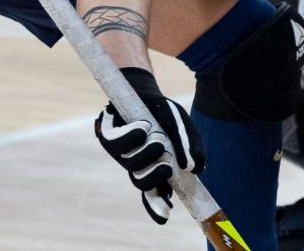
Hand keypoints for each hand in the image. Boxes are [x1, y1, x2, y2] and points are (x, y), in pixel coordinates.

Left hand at [94, 67, 204, 224]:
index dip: (157, 207)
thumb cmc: (162, 112)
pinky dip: (133, 136)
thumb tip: (196, 168)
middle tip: (167, 165)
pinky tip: (143, 126)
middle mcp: (136, 163)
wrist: (143, 88)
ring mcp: (121, 152)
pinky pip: (118, 144)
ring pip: (131, 165)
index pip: (155, 193)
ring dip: (147, 153)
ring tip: (158, 137)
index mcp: (154, 166)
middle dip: (155, 178)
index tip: (166, 214)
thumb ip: (192, 147)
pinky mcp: (108, 137)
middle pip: (142, 183)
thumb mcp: (184, 127)